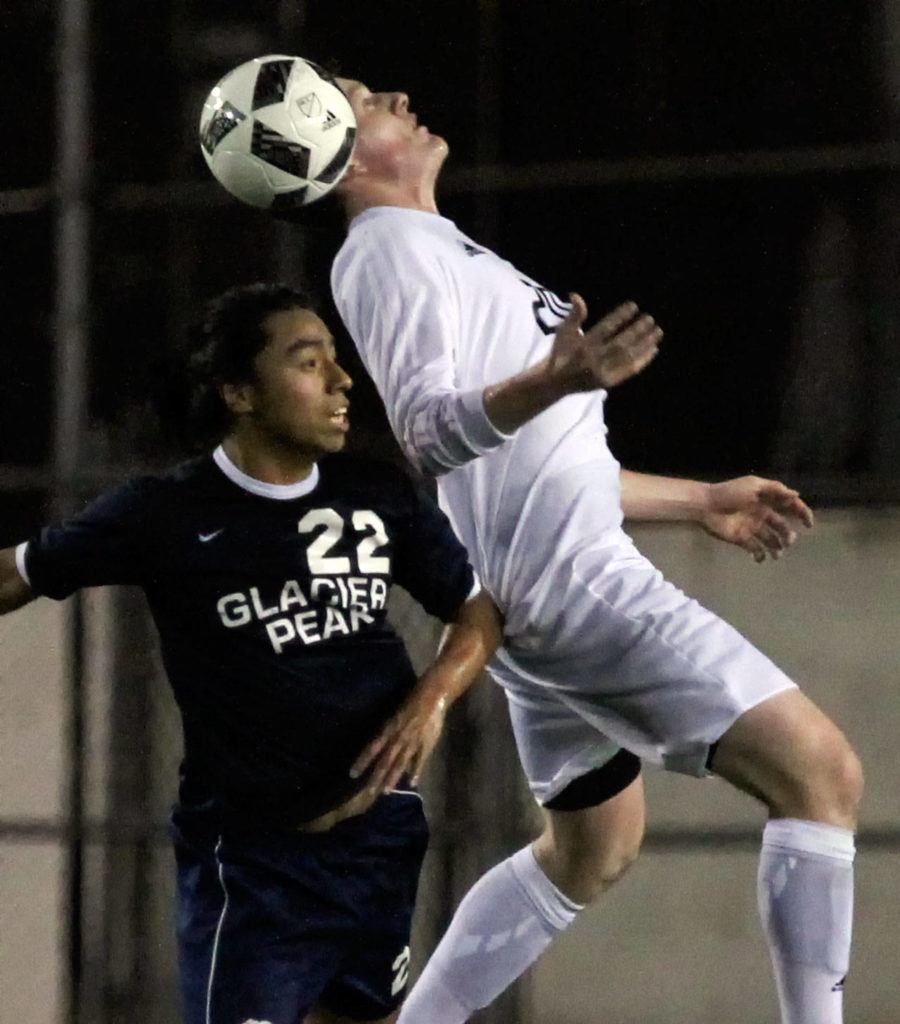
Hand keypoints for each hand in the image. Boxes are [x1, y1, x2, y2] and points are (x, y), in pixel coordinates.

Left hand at [349, 688, 448, 794]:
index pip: (372, 748)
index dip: (362, 761)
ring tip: (386, 792)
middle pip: (384, 761)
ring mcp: (412, 742)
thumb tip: (379, 746)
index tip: (352, 774)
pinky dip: (416, 772)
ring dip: (392, 778)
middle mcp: (398, 738)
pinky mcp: (426, 744)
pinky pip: (420, 760)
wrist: (432, 695)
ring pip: (399, 763)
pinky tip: (412, 783)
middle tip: (368, 793)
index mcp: (389, 729)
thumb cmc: (412, 702)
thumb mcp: (396, 716)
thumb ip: (389, 732)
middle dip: (376, 777)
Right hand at [546, 295, 661, 393]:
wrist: (556, 382)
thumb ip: (574, 315)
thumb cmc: (561, 353)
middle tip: (650, 318)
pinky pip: (630, 370)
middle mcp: (594, 359)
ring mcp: (602, 372)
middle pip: (621, 343)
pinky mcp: (609, 382)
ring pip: (628, 357)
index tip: (633, 306)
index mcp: (583, 345)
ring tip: (658, 332)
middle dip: (637, 330)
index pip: (606, 328)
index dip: (620, 316)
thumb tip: (576, 295)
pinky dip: (643, 360)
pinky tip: (653, 349)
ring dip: (645, 344)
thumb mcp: (564, 332)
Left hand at [701, 476, 814, 562]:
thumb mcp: (753, 485)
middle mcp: (762, 514)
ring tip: (777, 554)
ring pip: (771, 540)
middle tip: (788, 540)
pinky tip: (760, 557)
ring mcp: (752, 528)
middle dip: (788, 535)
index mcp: (766, 500)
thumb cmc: (729, 493)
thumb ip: (775, 489)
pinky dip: (760, 556)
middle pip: (782, 526)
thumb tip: (797, 495)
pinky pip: (755, 550)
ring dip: (777, 548)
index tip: (809, 524)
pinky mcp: (742, 539)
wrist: (705, 506)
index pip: (789, 507)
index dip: (802, 514)